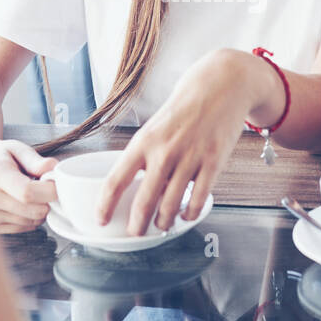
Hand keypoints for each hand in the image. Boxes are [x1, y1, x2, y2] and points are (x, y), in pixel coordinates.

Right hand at [0, 137, 58, 233]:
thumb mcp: (16, 149)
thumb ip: (36, 160)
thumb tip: (54, 169)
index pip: (28, 192)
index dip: (49, 191)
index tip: (56, 183)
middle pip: (33, 211)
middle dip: (48, 201)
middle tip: (46, 188)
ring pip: (31, 221)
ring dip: (40, 210)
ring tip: (32, 193)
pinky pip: (22, 228)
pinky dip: (29, 218)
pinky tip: (22, 203)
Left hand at [98, 49, 265, 234]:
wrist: (220, 87)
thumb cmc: (184, 108)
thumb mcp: (155, 127)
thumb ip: (146, 155)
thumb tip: (137, 186)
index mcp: (144, 142)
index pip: (116, 180)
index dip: (105, 204)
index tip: (100, 219)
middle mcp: (164, 151)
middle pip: (144, 201)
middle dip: (137, 225)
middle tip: (135, 233)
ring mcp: (190, 158)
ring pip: (171, 205)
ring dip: (164, 222)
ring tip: (161, 226)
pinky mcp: (213, 163)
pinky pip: (198, 199)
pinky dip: (190, 213)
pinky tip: (186, 216)